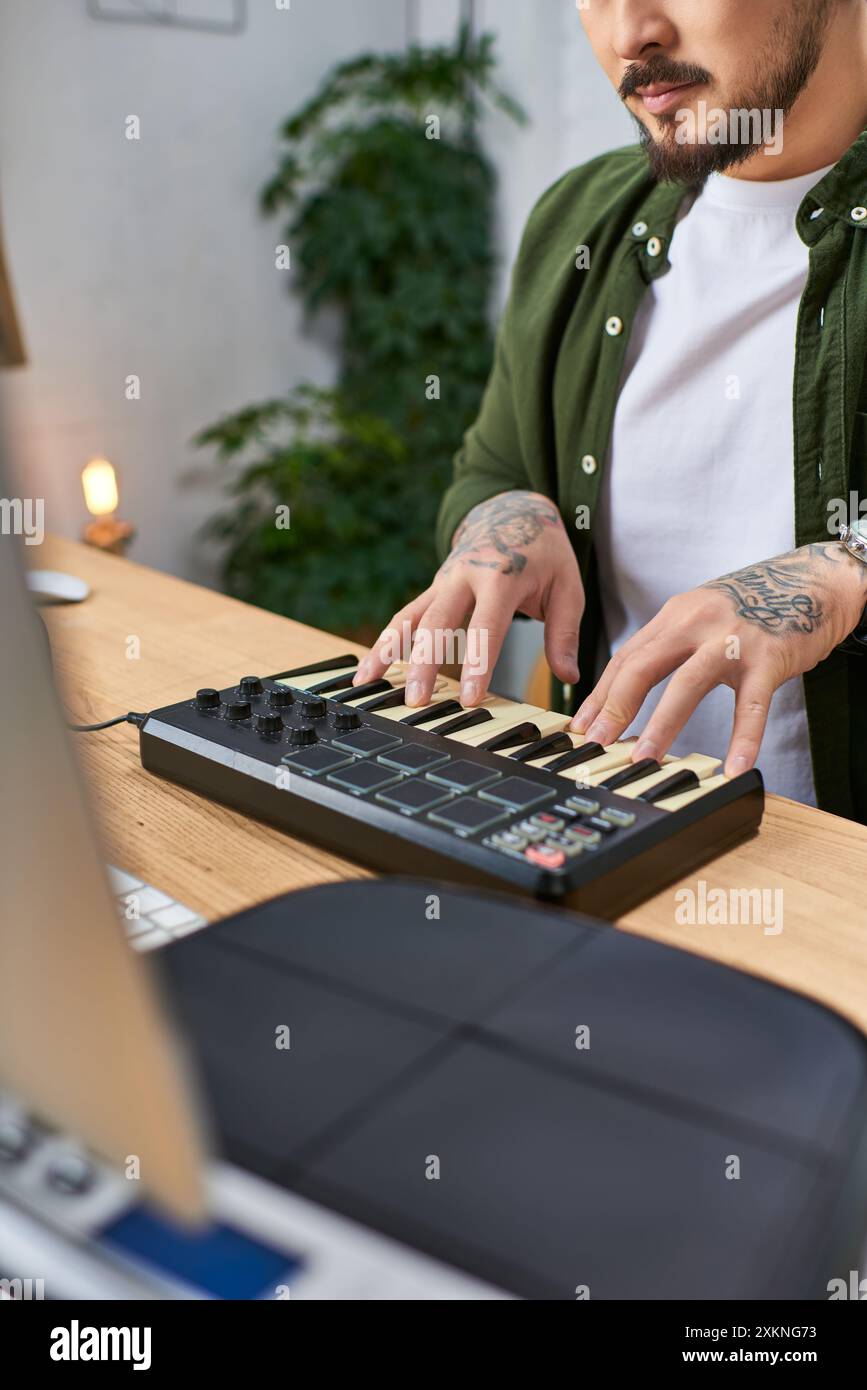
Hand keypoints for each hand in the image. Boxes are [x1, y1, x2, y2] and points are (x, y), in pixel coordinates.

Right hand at [354, 491, 584, 706]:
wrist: (514, 511)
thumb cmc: (545, 554)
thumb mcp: (568, 586)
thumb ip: (564, 633)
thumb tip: (569, 677)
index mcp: (501, 575)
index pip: (487, 626)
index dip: (478, 664)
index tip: (471, 698)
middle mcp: (464, 576)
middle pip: (437, 623)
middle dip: (424, 663)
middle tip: (417, 700)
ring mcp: (442, 582)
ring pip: (407, 617)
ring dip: (387, 651)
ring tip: (368, 684)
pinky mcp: (431, 590)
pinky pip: (402, 617)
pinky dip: (382, 642)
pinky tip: (366, 670)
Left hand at [572, 543, 866, 775]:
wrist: (811, 581)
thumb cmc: (752, 607)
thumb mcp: (700, 616)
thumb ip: (669, 645)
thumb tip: (629, 684)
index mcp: (675, 615)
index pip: (626, 657)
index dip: (600, 694)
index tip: (581, 726)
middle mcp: (697, 623)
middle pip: (643, 665)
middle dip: (615, 707)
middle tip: (595, 743)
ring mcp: (733, 640)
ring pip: (688, 684)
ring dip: (662, 725)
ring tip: (644, 760)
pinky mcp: (770, 657)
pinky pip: (752, 704)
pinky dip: (743, 738)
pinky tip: (734, 766)